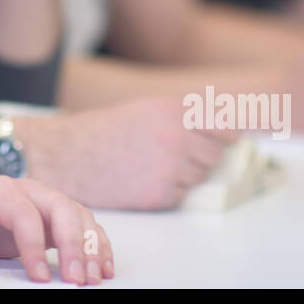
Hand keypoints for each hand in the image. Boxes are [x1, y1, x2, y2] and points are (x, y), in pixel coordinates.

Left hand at [0, 175, 113, 284]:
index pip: (23, 213)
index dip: (32, 245)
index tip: (38, 277)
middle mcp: (29, 190)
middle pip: (60, 208)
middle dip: (71, 245)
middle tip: (75, 278)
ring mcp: (48, 200)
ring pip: (79, 215)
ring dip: (90, 247)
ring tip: (91, 278)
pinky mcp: (61, 216)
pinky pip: (88, 225)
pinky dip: (99, 246)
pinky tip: (102, 268)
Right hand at [22, 97, 237, 210]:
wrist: (71, 156)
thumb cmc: (105, 132)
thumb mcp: (147, 109)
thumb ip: (183, 117)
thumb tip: (221, 131)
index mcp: (175, 111)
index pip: (226, 126)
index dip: (229, 135)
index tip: (233, 139)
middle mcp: (177, 138)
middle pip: (214, 155)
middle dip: (200, 155)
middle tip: (172, 153)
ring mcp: (171, 168)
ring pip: (199, 176)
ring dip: (184, 174)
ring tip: (151, 164)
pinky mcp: (161, 194)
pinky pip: (181, 194)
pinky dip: (168, 190)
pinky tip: (143, 179)